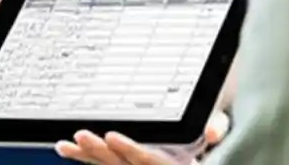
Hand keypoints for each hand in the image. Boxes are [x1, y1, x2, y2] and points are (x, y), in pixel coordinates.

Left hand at [56, 110, 229, 164]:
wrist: (206, 160)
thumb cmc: (210, 148)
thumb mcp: (222, 138)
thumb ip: (219, 128)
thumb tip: (214, 131)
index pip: (150, 161)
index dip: (131, 151)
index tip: (112, 137)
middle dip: (99, 152)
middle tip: (81, 135)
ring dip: (87, 156)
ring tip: (67, 144)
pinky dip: (85, 158)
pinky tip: (66, 148)